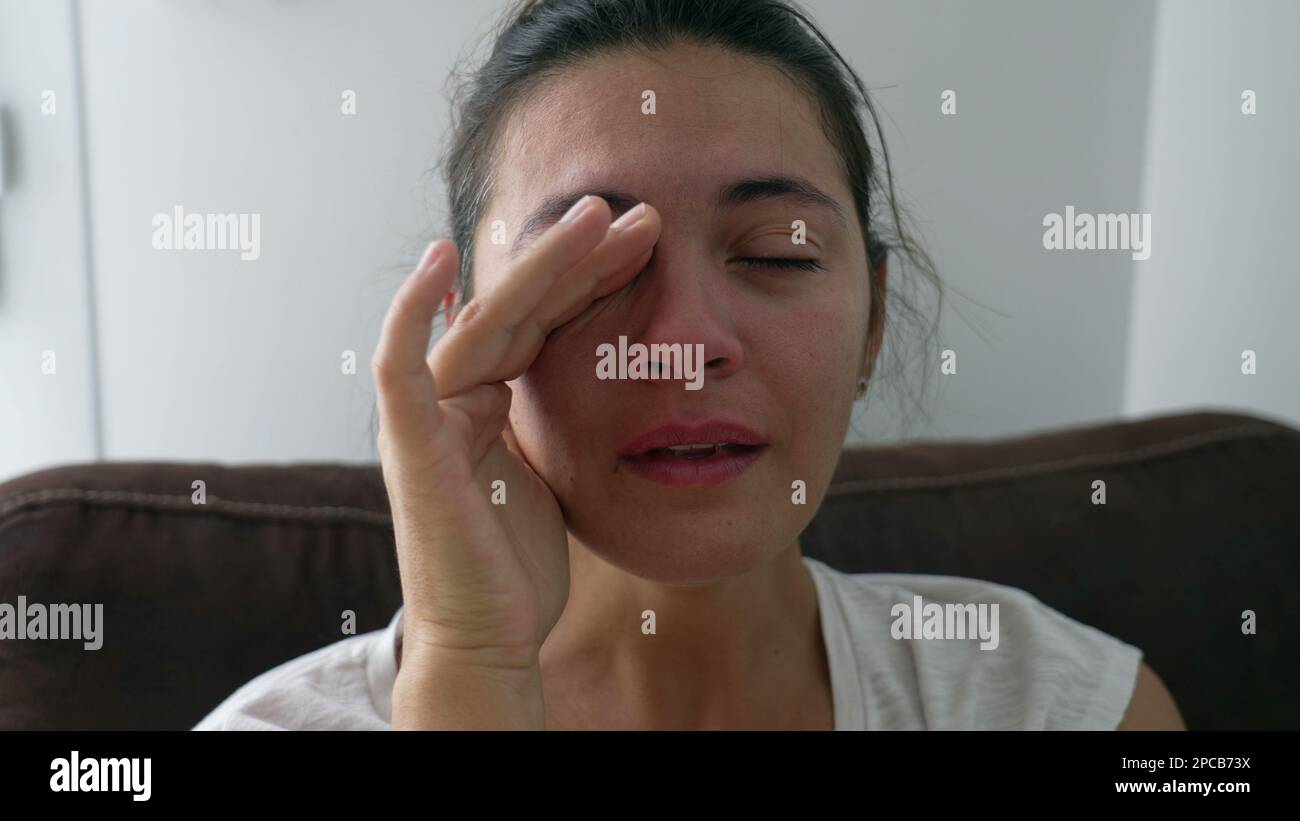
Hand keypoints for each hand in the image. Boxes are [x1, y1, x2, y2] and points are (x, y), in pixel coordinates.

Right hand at [372, 195, 660, 669]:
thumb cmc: (519, 564)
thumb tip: (595, 367)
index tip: (646, 243)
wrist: (489, 636)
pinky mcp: (410, 445)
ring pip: (480, 321)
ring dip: (536, 265)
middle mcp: (454, 396)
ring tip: (594, 216)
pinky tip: (441, 261)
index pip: (544, 321)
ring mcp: (428, 416)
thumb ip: (553, 414)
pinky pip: (399, 368)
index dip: (592, 278)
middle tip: (636, 214)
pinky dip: (412, 313)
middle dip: (577, 258)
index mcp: (490, 400)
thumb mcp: (551, 469)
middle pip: (519, 308)